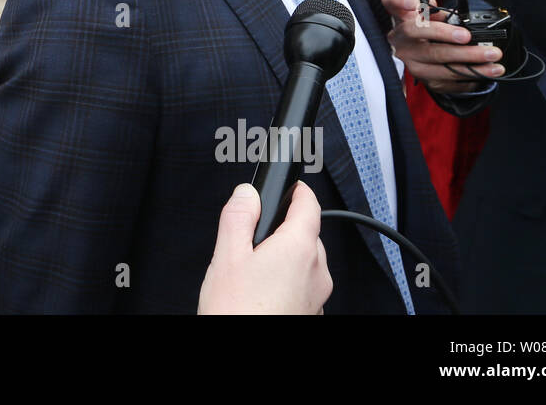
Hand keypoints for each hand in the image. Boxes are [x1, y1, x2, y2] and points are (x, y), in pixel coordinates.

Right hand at [198, 182, 331, 314]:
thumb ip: (239, 216)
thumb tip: (248, 193)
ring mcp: (318, 295)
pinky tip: (260, 293)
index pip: (309, 204)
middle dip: (282, 230)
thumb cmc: (237, 312)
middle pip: (306, 234)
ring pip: (305, 261)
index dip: (297, 190)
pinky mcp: (311, 312)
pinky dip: (286, 282)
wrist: (246, 360)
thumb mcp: (227, 255)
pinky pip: (303, 285)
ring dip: (284, 258)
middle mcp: (316, 270)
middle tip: (251, 239)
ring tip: (251, 273)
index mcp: (299, 248)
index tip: (289, 185)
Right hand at [383, 0, 503, 92]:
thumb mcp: (423, 9)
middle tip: (489, 51)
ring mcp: (410, 63)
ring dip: (472, 70)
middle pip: (432, 49)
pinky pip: (446, 83)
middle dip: (464, 51)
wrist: (412, 46)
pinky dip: (466, 81)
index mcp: (402, 18)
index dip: (402, 2)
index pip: (394, 5)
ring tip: (495, 67)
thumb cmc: (422, 23)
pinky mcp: (420, 79)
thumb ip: (432, 5)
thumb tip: (452, 16)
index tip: (414, 4)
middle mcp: (401, 42)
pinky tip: (483, 76)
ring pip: (442, 70)